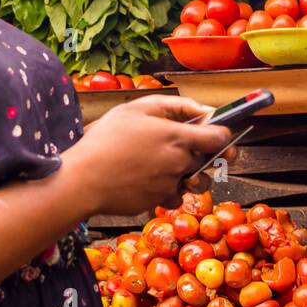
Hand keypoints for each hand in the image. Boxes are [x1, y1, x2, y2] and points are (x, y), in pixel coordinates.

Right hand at [67, 95, 235, 215]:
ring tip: (168, 164)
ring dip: (191, 174)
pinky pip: (176, 196)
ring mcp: (171, 185)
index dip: (222, 133)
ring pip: (196, 181)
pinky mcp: (159, 201)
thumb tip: (203, 109)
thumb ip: (175, 105)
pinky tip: (151, 178)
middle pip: (209, 159)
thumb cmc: (106, 140)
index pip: (220, 137)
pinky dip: (170, 189)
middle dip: (201, 152)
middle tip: (179, 145)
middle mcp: (180, 162)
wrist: (84, 180)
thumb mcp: (136, 109)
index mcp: (178, 136)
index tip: (214, 132)